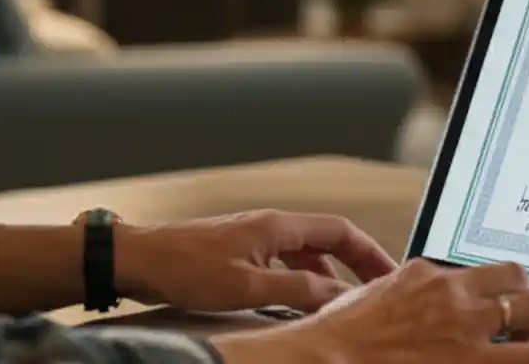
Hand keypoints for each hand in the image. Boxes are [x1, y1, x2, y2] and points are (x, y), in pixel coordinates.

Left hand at [113, 210, 396, 312]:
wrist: (137, 258)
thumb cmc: (185, 268)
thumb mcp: (247, 286)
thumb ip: (297, 288)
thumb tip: (337, 295)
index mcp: (279, 225)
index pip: (342, 231)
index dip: (371, 254)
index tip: (392, 275)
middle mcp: (271, 225)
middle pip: (329, 240)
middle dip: (357, 265)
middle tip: (378, 291)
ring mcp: (255, 237)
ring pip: (307, 253)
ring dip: (330, 275)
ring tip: (346, 303)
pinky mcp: (240, 251)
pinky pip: (286, 262)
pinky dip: (304, 279)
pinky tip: (303, 301)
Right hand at [213, 259, 528, 363]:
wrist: (322, 359)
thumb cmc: (335, 340)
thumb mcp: (372, 302)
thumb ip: (404, 300)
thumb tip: (415, 313)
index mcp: (424, 276)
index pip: (477, 273)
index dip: (501, 289)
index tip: (508, 304)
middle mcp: (452, 295)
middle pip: (516, 282)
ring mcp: (465, 330)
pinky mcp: (470, 361)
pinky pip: (525, 361)